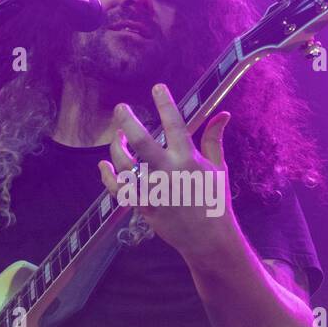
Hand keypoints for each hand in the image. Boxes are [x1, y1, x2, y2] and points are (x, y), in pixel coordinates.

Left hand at [98, 83, 240, 262]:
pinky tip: (104, 166)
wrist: (208, 239)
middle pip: (141, 141)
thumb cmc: (214, 201)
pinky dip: (108, 177)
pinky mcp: (144, 206)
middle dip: (127, 122)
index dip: (165, 103)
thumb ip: (214, 139)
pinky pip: (119, 189)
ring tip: (117, 137)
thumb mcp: (219, 168)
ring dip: (116, 147)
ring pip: (125, 164)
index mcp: (189, 159)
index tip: (157, 87)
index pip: (175, 123)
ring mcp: (154, 190)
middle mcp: (169, 172)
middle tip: (120, 109)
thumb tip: (223, 114)